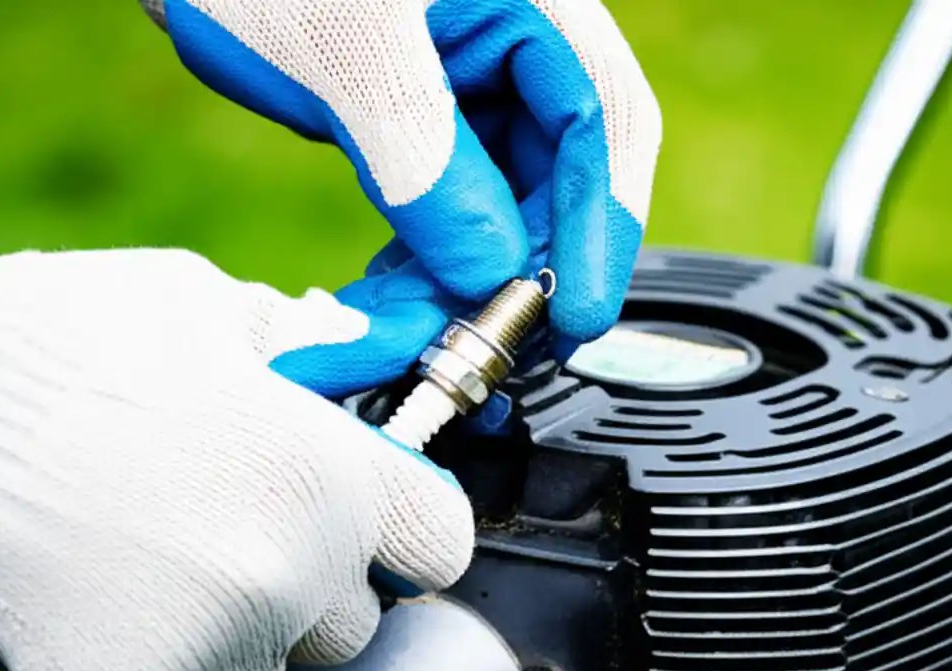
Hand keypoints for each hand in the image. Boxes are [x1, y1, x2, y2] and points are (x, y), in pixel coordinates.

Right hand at [0, 229, 472, 670]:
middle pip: (351, 621)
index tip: (380, 516)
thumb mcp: (210, 307)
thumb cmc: (66, 333)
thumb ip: (307, 347)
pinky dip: (150, 663)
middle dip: (310, 579)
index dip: (410, 524)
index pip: (441, 543)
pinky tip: (104, 594)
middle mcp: (286, 573)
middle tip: (235, 519)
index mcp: (327, 476)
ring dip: (230, 631)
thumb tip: (357, 354)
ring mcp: (205, 646)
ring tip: (155, 552)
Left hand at [142, 0, 662, 387]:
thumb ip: (426, 163)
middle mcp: (512, 46)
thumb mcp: (348, 52)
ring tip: (402, 343)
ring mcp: (463, 88)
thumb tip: (490, 274)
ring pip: (498, 210)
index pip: (603, 121)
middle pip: (557, 182)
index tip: (574, 318)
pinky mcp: (415, 124)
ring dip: (457, 287)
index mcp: (531, 4)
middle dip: (515, 277)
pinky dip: (419, 265)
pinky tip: (384, 305)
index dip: (601, 228)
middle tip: (472, 354)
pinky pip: (442, 210)